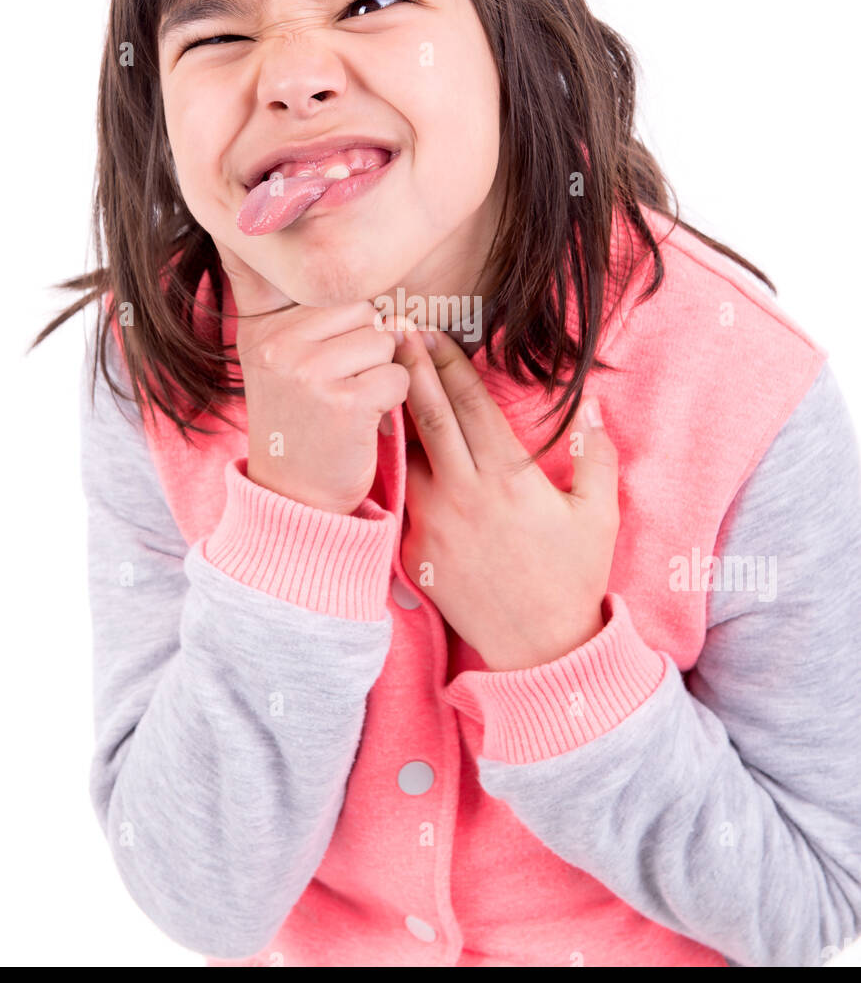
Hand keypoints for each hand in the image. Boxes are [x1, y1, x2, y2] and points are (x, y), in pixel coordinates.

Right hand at [211, 237, 408, 514]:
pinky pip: (398, 377)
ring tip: (352, 403)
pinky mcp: (344, 403)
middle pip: (364, 312)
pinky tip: (365, 421)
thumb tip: (362, 270)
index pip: (335, 293)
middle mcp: (278, 344)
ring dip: (381, 374)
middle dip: (368, 349)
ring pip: (385, 342)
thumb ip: (307, 314)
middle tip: (342, 388)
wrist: (294, 499)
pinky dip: (393, 402)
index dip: (348, 328)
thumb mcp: (281, 362)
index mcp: (260, 327)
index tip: (327, 363)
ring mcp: (309, 372)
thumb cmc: (301, 425)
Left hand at [395, 325, 619, 671]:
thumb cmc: (574, 576)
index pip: (471, 405)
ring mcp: (434, 521)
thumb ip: (595, 452)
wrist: (538, 648)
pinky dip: (394, 461)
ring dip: (395, 411)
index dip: (450, 365)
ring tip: (383, 376)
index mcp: (509, 479)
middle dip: (411, 369)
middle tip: (396, 333)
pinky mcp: (415, 547)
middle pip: (430, 416)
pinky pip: (402, 493)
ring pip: (406, 452)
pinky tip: (386, 438)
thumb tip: (591, 403)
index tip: (435, 336)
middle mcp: (465, 494)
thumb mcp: (600, 513)